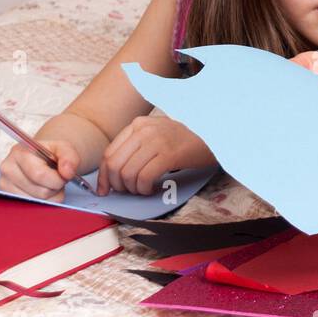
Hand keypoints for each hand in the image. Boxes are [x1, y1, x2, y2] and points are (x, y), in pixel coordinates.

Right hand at [0, 137, 82, 202]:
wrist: (42, 158)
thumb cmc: (51, 154)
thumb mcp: (64, 148)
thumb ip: (70, 157)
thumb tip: (67, 173)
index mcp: (20, 152)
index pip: (40, 175)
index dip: (57, 179)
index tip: (64, 175)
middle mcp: (8, 168)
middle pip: (40, 192)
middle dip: (56, 188)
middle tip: (57, 179)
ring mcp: (5, 184)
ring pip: (37, 202)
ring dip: (51, 196)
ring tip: (49, 183)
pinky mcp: (7, 196)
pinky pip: (32, 207)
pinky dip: (43, 202)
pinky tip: (42, 190)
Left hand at [97, 114, 215, 195]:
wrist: (214, 134)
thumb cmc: (186, 139)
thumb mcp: (157, 134)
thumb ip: (136, 147)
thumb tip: (113, 173)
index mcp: (137, 124)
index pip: (108, 154)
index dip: (103, 176)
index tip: (105, 190)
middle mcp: (143, 130)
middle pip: (114, 165)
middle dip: (117, 185)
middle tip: (128, 192)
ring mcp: (156, 141)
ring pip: (128, 174)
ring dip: (133, 189)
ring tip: (144, 189)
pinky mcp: (168, 154)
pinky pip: (144, 178)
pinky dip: (145, 189)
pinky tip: (152, 189)